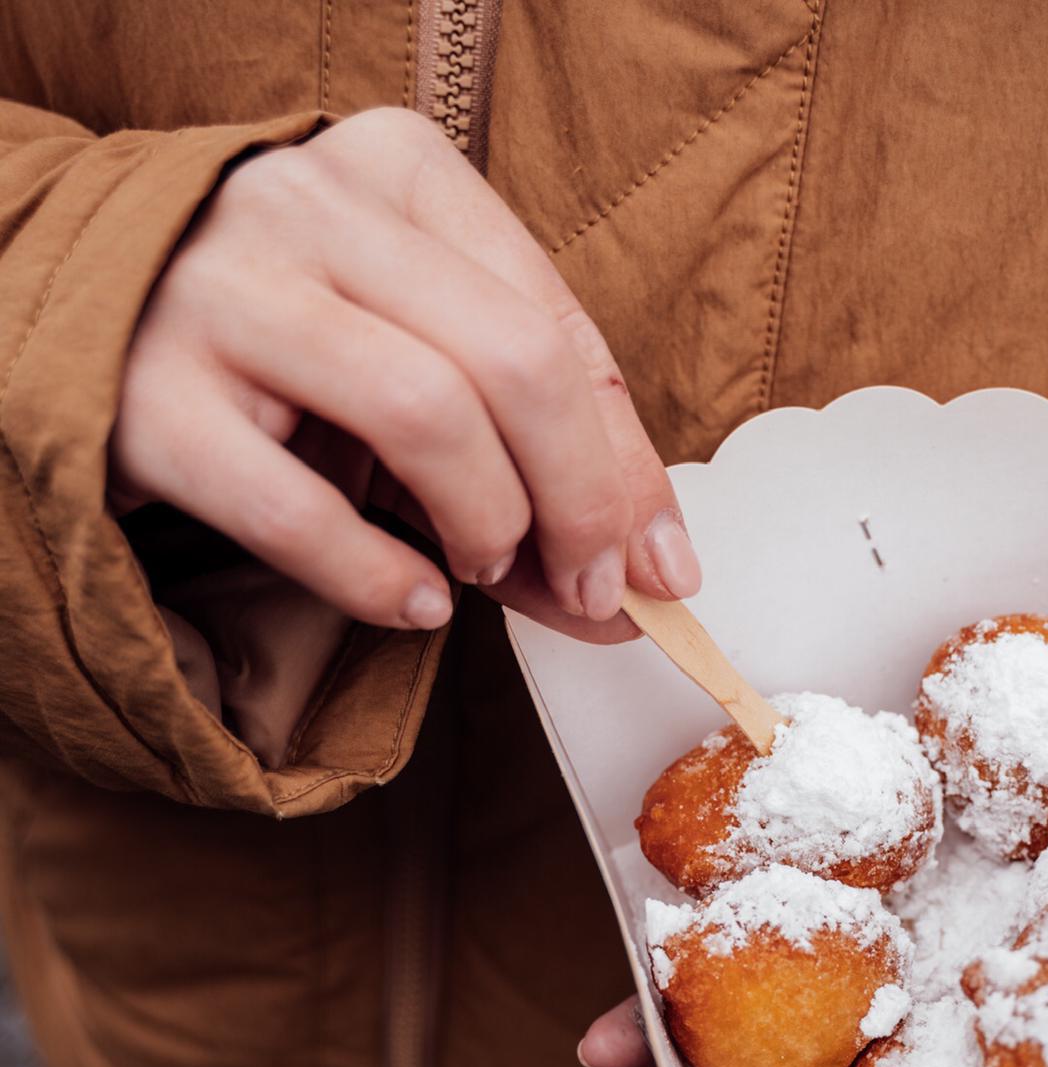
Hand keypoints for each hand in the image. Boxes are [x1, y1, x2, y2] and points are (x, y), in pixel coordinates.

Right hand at [110, 107, 699, 644]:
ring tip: (479, 571)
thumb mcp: (419, 348)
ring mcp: (221, 295)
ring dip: (487, 524)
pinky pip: (299, 511)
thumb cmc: (286, 341)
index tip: (656, 560)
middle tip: (591, 585)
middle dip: (581, 501)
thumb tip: (655, 569)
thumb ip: (534, 441)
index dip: (623, 461)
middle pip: (513, 363)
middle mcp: (310, 209)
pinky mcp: (149, 400)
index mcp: (397, 172)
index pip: (555, 323)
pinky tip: (413, 604)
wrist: (81, 309)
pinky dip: (379, 578)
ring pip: (423, 413)